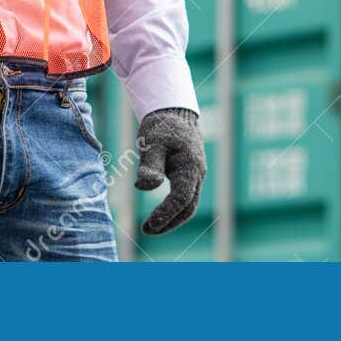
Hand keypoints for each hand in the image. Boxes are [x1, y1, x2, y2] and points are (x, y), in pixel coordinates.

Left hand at [134, 108, 204, 234]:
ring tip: (150, 226)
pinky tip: (158, 212)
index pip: (180, 199)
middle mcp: (197, 173)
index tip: (149, 225)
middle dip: (169, 222)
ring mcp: (196, 174)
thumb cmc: (161, 125)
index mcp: (190, 166)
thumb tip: (144, 188)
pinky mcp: (189, 173)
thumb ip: (150, 165)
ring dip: (171, 218)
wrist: (173, 110)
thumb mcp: (151, 142)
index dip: (165, 214)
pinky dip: (173, 208)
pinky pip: (185, 196)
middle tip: (147, 230)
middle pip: (188, 207)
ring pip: (188, 203)